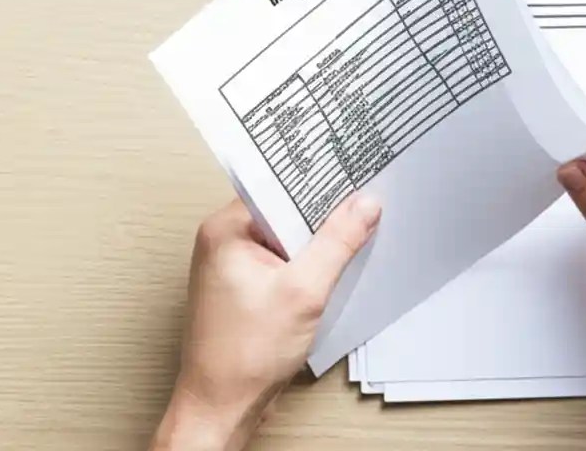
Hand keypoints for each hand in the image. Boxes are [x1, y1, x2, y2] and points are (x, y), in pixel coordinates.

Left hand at [151, 195, 380, 450]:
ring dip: (316, 247)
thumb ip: (337, 243)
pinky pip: (284, 262)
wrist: (222, 406)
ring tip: (343, 250)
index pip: (280, 188)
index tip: (354, 180)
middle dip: (323, 218)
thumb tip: (364, 206)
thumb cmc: (242, 356)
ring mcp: (233, 266)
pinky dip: (307, 268)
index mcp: (225, 230)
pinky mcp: (246, 288)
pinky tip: (325, 278)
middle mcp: (224, 242)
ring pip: (288, 239)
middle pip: (286, 213)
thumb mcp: (304, 291)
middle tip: (360, 213)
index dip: (320, 184)